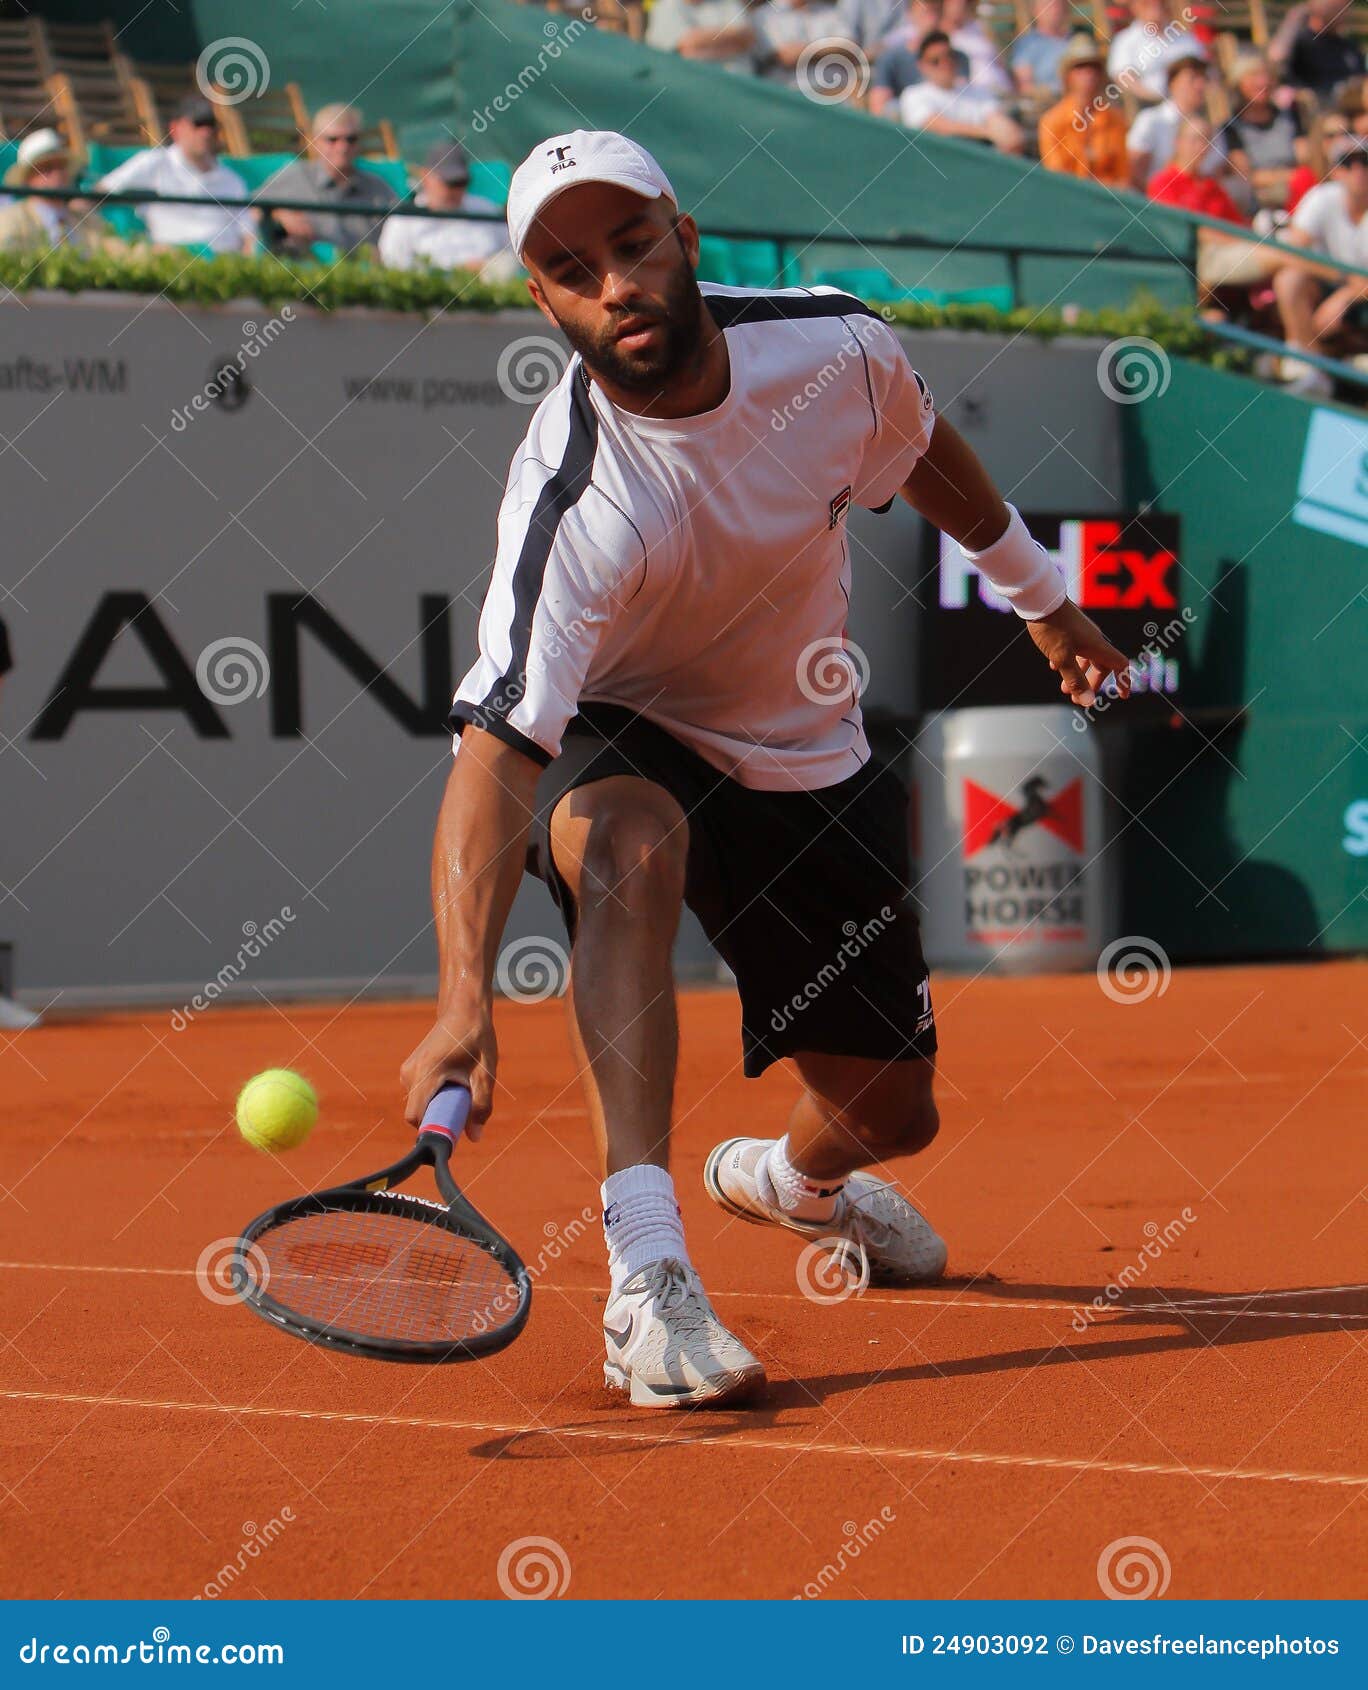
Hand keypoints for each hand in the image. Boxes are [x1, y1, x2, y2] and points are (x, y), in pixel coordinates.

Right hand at [400, 1000, 497, 1139]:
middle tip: (465, 1101)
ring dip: (441, 1103)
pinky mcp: (410, 1070)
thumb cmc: (476, 1038)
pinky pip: (421, 1094)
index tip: (454, 1130)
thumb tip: (474, 1137)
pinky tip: (453, 1078)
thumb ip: (481, 1105)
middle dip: (442, 1115)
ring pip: (421, 1104)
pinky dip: (437, 1095)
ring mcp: (407, 1071)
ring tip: (461, 1083)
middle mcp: (410, 1073)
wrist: (464, 1010)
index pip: (416, 1116)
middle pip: (420, 1112)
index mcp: (426, 1072)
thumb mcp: (485, 1073)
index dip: (433, 1129)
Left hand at [1025, 598, 1131, 708]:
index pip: (1119, 665)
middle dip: (1092, 683)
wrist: (1039, 598)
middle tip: (1079, 699)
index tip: (1121, 695)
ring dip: (1077, 674)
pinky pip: (1075, 648)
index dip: (1123, 681)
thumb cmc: (1052, 627)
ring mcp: (1081, 632)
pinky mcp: (1069, 628)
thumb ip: (1075, 680)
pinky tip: (1053, 666)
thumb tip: (1088, 702)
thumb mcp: (1061, 658)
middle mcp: (1093, 639)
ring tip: (1064, 689)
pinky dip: (1068, 661)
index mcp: (1097, 646)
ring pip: (1086, 657)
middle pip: (1101, 665)